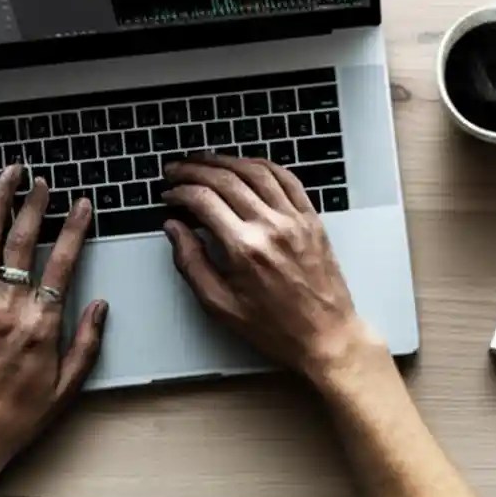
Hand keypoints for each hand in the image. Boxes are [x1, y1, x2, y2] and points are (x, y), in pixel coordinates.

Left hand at [0, 164, 107, 496]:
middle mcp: (8, 308)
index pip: (62, 262)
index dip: (74, 228)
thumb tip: (101, 306)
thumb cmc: (22, 415)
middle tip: (42, 180)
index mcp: (41, 324)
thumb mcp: (70, 384)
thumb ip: (88, 341)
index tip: (82, 205)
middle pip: (20, 243)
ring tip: (5, 180)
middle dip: (33, 204)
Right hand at [161, 156, 382, 386]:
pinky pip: (287, 179)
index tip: (169, 194)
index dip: (180, 192)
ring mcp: (295, 219)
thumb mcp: (220, 305)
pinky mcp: (311, 219)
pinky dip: (263, 165)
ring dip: (226, 160)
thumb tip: (174, 229)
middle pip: (226, 179)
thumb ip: (192, 263)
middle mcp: (271, 226)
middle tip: (177, 169)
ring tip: (205, 160)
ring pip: (256, 171)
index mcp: (245, 249)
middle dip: (194, 169)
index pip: (203, 200)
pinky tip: (246, 164)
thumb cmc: (275, 328)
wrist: (326, 336)